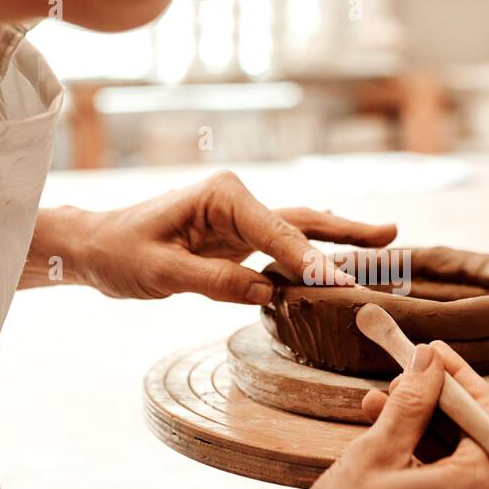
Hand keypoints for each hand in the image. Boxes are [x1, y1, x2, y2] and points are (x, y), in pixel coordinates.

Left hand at [64, 170, 396, 302]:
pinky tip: (341, 257)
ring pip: (298, 231)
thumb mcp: (161, 272)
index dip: (312, 260)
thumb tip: (268, 291)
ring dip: (338, 240)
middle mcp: (237, 200)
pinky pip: (282, 248)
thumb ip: (216, 282)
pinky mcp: (238, 239)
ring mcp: (240, 219)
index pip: (278, 231)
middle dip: (346, 231)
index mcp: (222, 196)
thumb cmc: (121, 253)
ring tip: (384, 241)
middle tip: (391, 235)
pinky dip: (312, 254)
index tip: (343, 281)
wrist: (97, 247)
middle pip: (301, 220)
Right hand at [266, 341, 488, 488]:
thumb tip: (430, 363)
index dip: (458, 378)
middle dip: (437, 407)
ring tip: (377, 412)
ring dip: (426, 437)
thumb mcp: (377, 453)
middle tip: (398, 381)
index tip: (430, 353)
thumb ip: (412, 403)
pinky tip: (388, 451)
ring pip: (463, 470)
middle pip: (479, 442)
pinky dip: (428, 471)